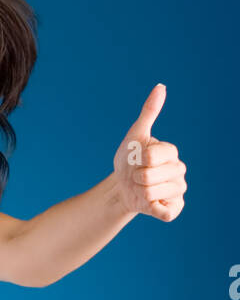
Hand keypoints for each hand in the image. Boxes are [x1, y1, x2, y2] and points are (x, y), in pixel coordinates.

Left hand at [112, 84, 186, 220]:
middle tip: (137, 177)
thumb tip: (161, 86)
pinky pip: (164, 213)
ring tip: (141, 189)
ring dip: (140, 193)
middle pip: (149, 176)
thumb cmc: (128, 161)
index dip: (136, 160)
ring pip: (152, 194)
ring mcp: (178, 190)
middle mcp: (179, 170)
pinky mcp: (174, 209)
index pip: (150, 156)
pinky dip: (152, 210)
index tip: (136, 160)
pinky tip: (150, 204)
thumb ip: (149, 112)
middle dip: (135, 178)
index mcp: (171, 152)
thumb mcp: (135, 135)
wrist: (121, 188)